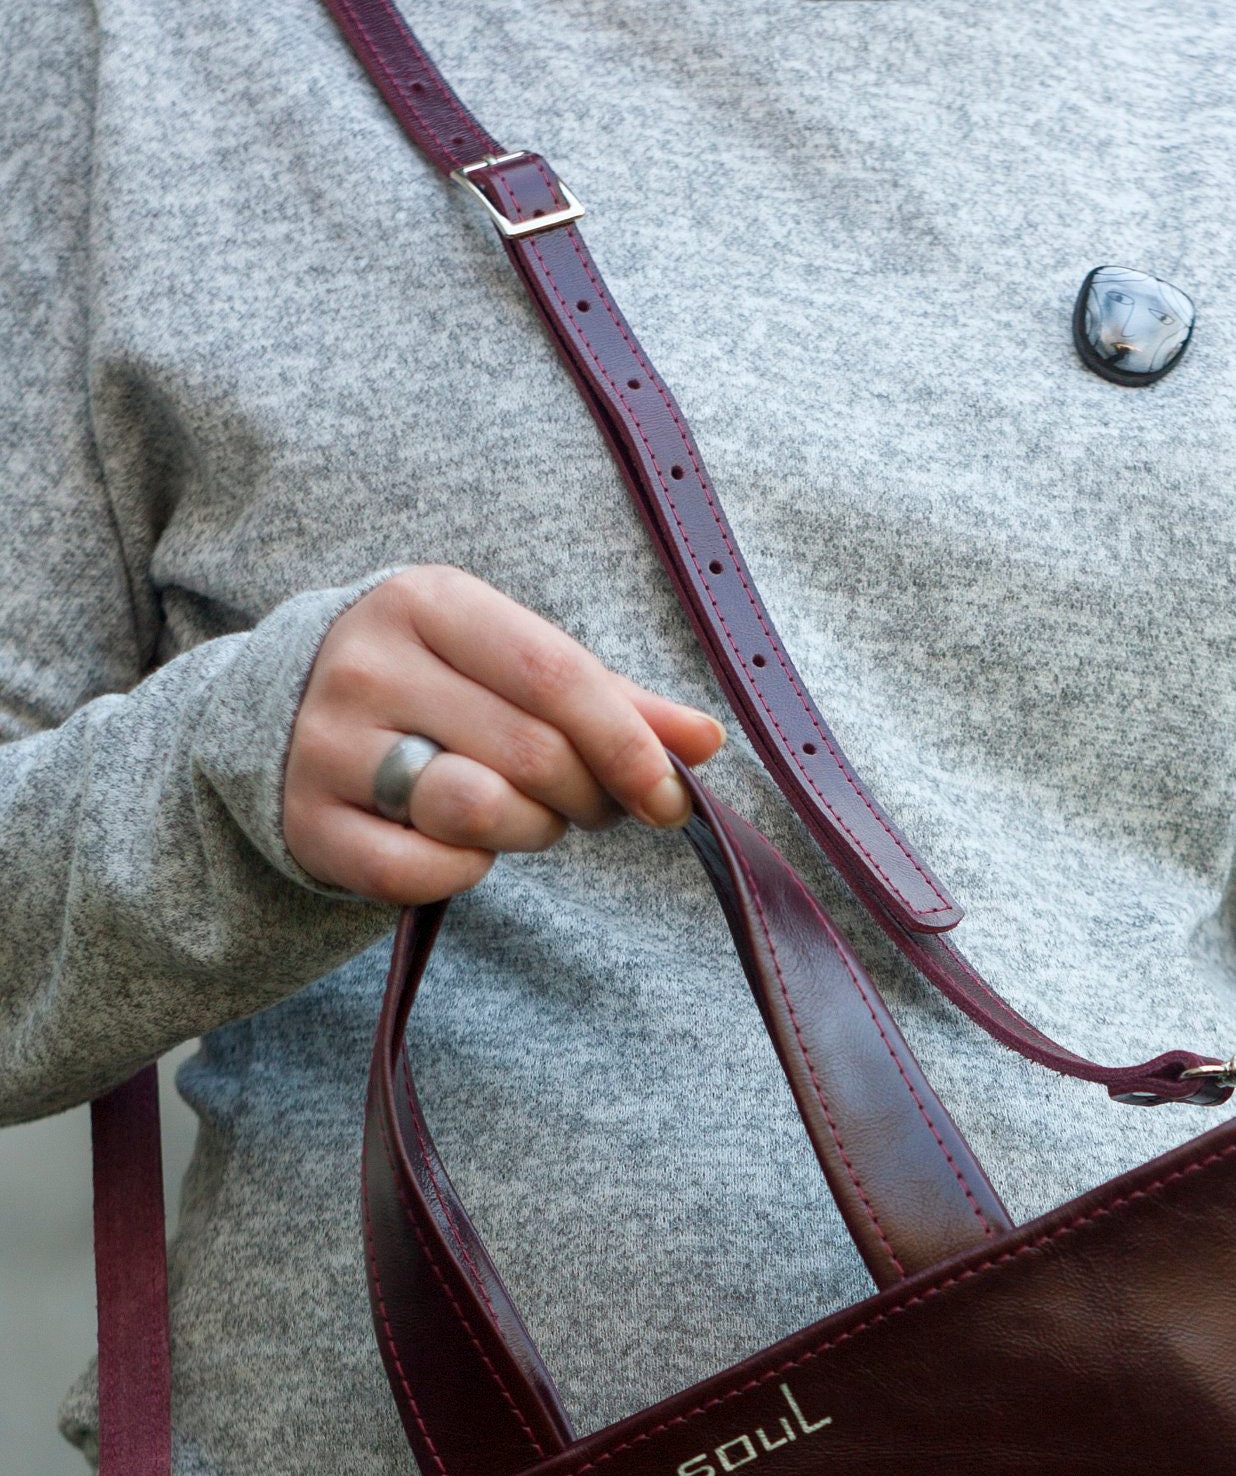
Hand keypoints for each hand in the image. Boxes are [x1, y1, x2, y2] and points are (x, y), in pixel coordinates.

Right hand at [282, 567, 724, 901]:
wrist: (287, 716)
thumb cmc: (436, 690)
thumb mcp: (512, 667)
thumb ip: (612, 701)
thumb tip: (708, 741)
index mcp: (428, 602)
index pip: (554, 674)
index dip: (627, 744)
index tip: (669, 795)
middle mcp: (368, 662)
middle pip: (529, 752)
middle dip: (585, 797)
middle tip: (587, 806)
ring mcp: (328, 743)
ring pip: (477, 810)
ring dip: (529, 832)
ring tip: (523, 817)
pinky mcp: (309, 822)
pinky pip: (421, 872)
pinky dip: (463, 873)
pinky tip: (461, 848)